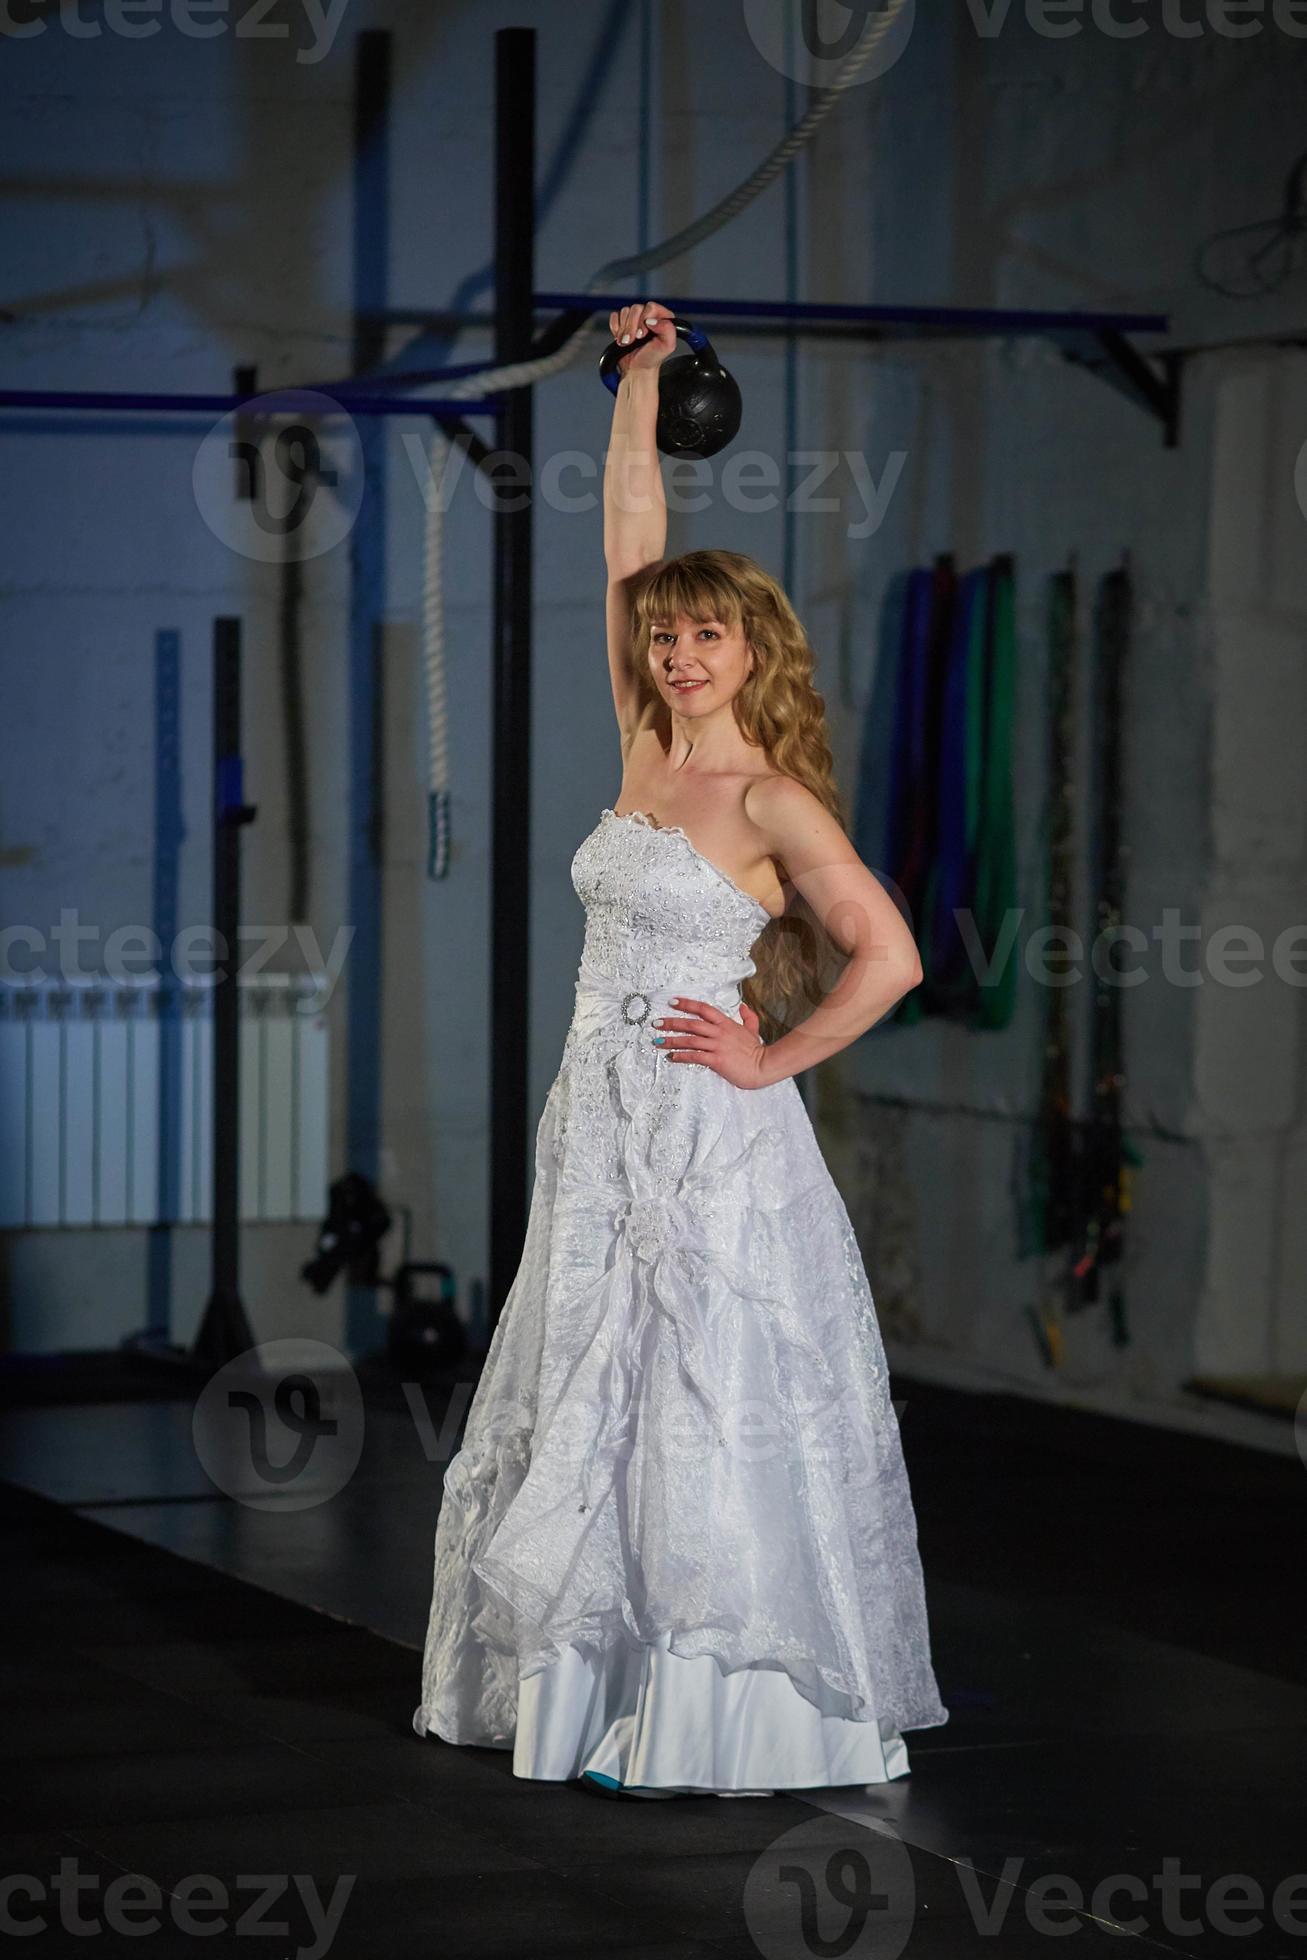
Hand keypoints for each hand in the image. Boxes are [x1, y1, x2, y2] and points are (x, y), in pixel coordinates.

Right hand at [609, 301, 678, 381]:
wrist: (636, 369)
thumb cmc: (652, 358)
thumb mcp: (667, 346)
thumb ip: (668, 330)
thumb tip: (652, 321)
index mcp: (662, 317)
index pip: (651, 307)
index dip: (644, 320)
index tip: (642, 335)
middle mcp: (648, 315)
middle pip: (635, 308)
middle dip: (631, 326)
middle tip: (633, 340)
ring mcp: (634, 318)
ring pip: (625, 311)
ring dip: (623, 329)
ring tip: (627, 342)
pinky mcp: (622, 322)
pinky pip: (615, 316)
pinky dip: (615, 327)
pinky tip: (620, 337)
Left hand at [653, 997, 769, 1089]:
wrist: (763, 1066)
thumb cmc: (756, 1050)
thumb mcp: (752, 1029)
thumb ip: (748, 1016)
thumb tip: (742, 1005)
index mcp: (726, 1023)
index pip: (703, 1009)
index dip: (687, 1004)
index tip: (673, 1002)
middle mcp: (719, 1033)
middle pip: (692, 1024)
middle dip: (672, 1022)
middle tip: (656, 1023)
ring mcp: (717, 1046)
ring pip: (690, 1040)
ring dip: (672, 1040)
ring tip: (658, 1041)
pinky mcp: (716, 1060)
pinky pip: (695, 1056)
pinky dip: (681, 1056)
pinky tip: (672, 1057)